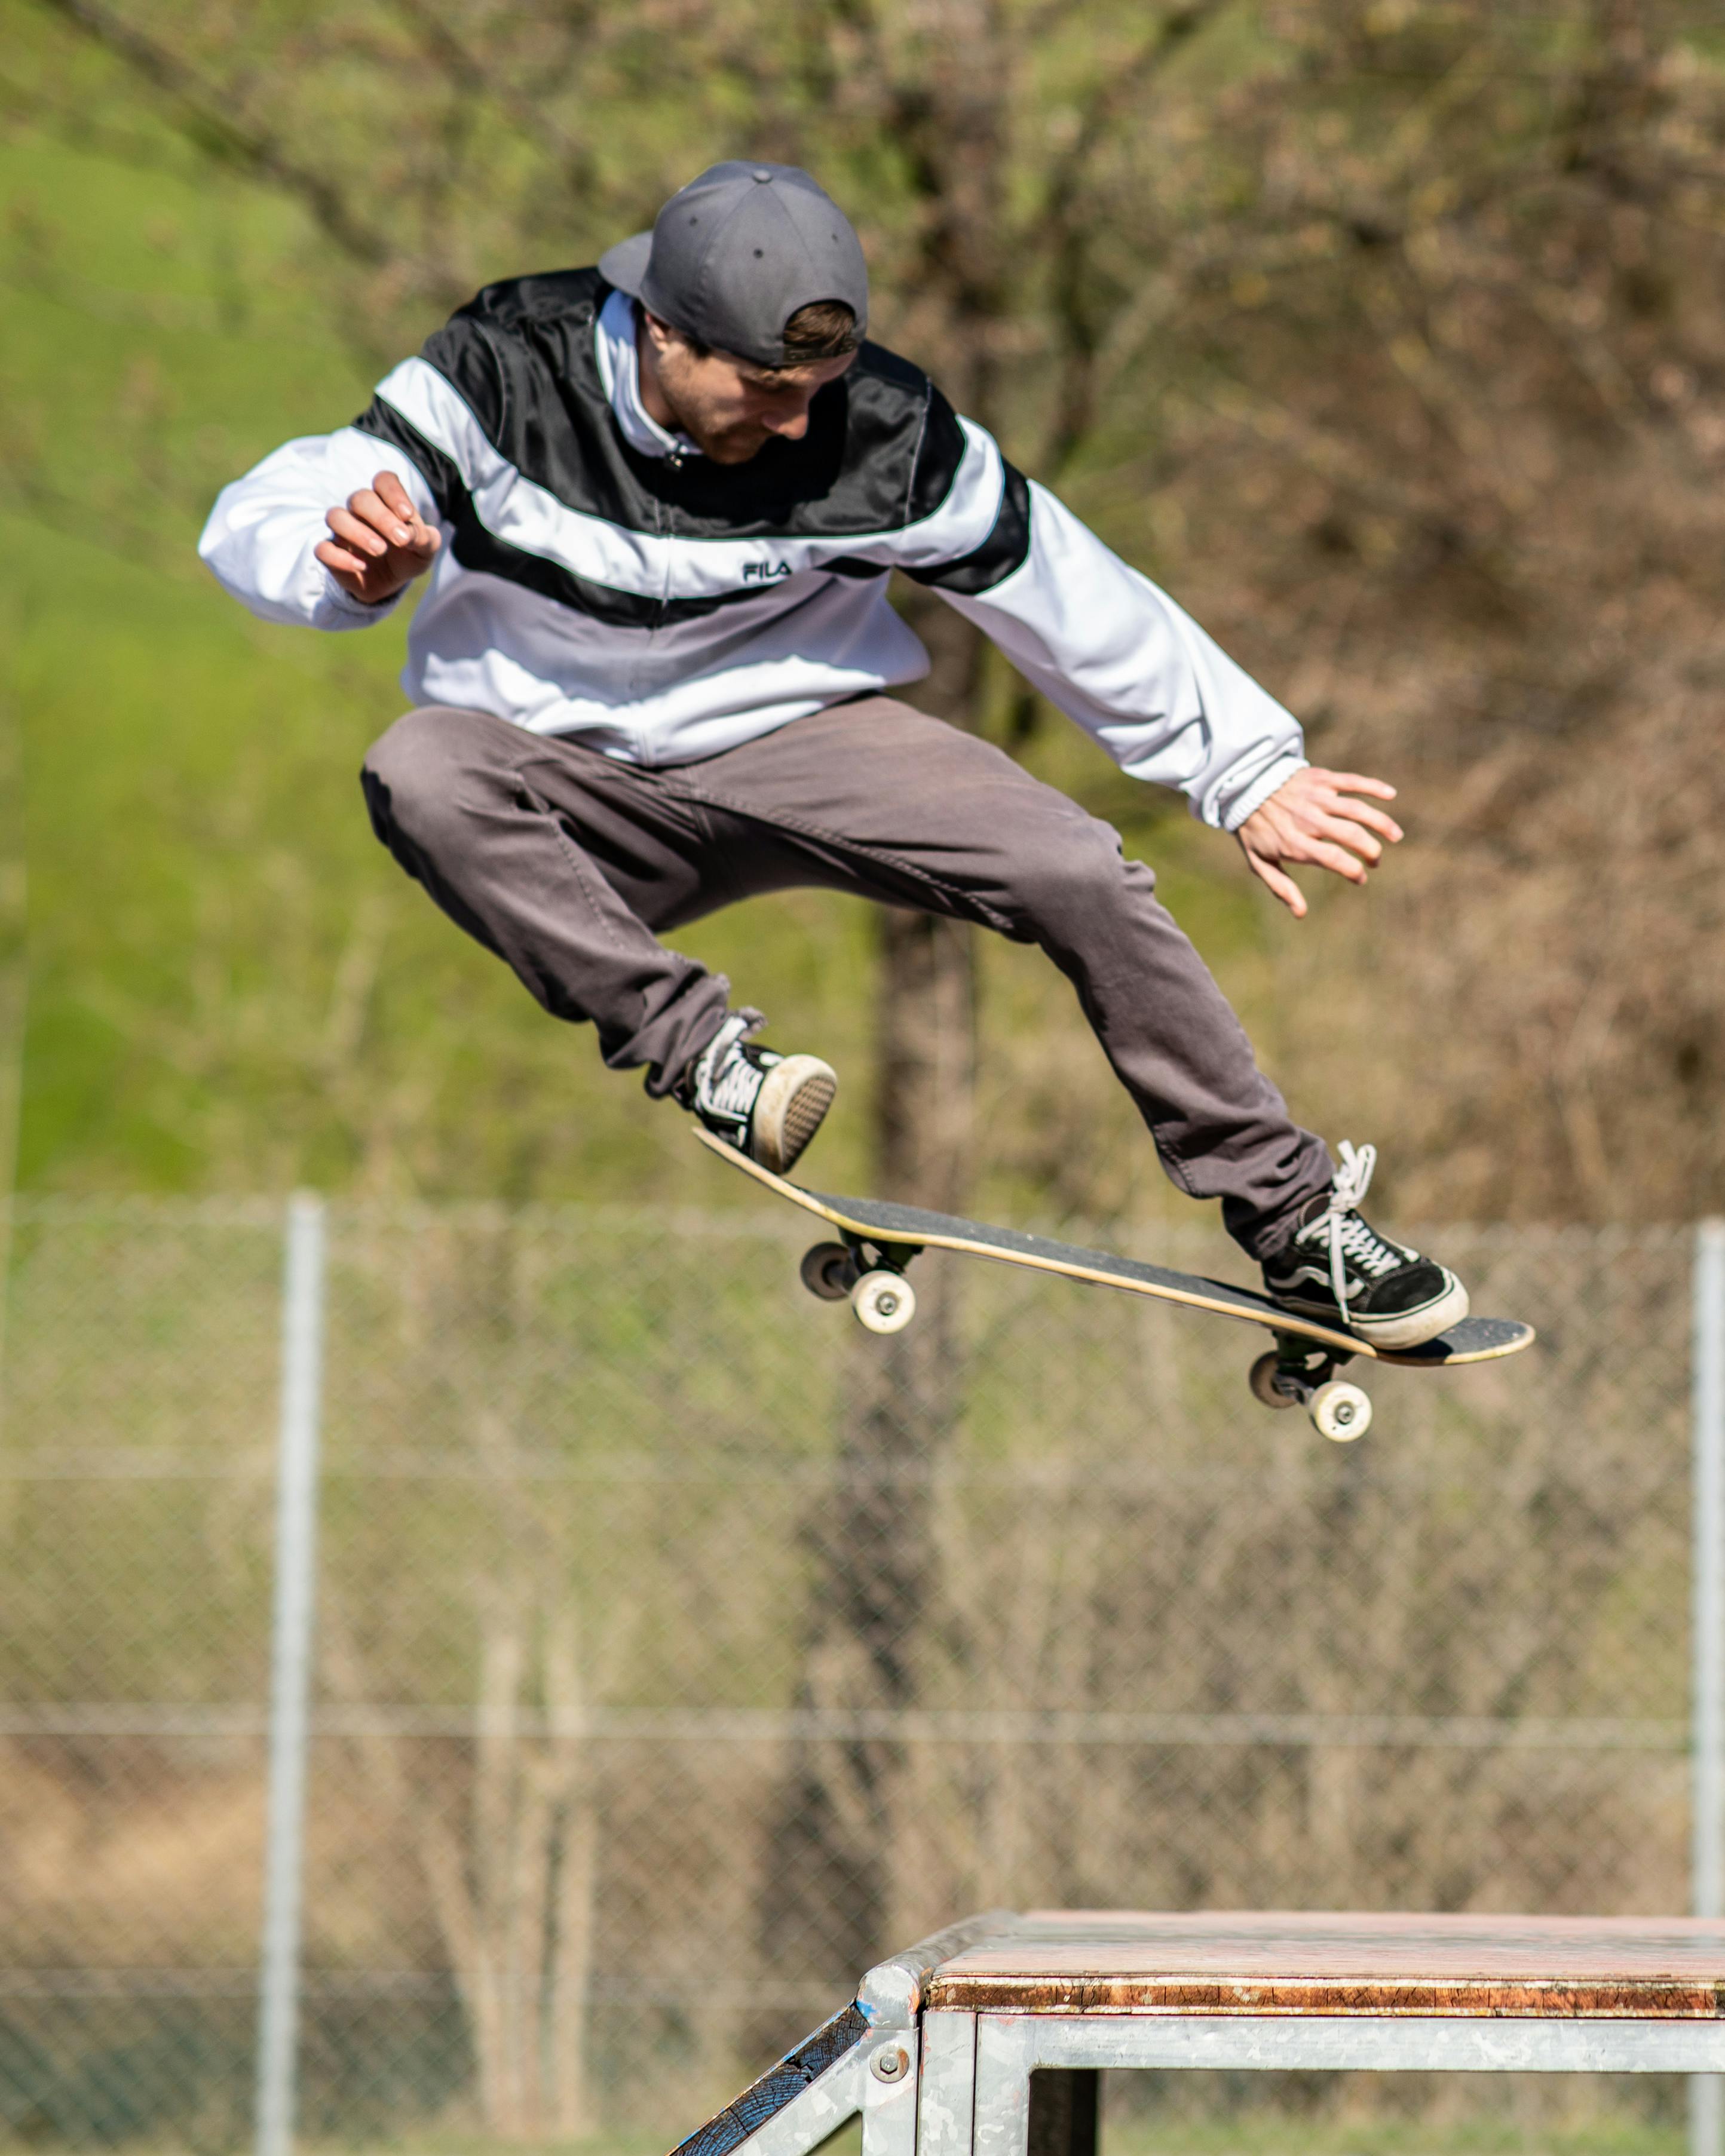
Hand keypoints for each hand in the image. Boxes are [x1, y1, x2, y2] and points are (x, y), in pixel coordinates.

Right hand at [314, 469, 440, 604]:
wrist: (393, 583)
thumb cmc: (409, 557)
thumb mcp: (425, 550)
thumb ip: (425, 538)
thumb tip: (411, 533)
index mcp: (385, 501)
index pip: (383, 481)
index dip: (394, 493)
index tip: (408, 515)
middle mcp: (360, 511)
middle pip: (360, 498)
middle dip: (381, 517)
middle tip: (401, 539)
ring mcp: (343, 531)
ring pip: (335, 517)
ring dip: (358, 532)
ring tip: (380, 550)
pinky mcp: (331, 553)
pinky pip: (323, 549)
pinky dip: (340, 558)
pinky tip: (361, 566)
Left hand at [1235, 766, 1403, 918]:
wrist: (1244, 787)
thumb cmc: (1254, 829)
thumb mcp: (1259, 862)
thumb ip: (1281, 887)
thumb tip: (1301, 913)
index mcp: (1295, 842)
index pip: (1333, 858)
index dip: (1353, 870)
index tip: (1360, 878)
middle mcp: (1309, 819)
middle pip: (1351, 835)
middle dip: (1371, 851)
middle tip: (1376, 860)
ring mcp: (1317, 797)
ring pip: (1357, 809)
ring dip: (1381, 822)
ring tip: (1396, 836)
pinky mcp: (1322, 778)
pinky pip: (1352, 781)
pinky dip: (1373, 786)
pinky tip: (1391, 795)